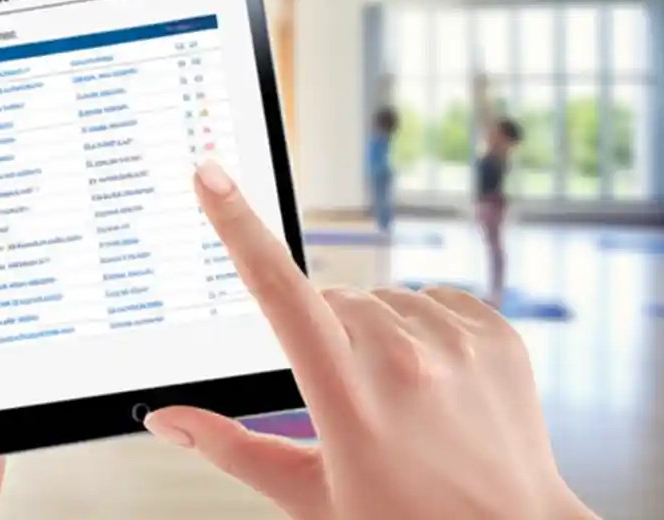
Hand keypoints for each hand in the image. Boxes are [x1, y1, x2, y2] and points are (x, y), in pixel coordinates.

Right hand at [143, 160, 595, 519]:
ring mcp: (456, 344)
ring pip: (383, 299)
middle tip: (350, 397)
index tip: (212, 177)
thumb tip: (166, 419)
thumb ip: (231, 448)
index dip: (237, 226)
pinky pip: (436, 299)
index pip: (275, 290)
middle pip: (331, 298)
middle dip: (325, 332)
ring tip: (401, 398)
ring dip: (377, 331)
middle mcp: (402, 359)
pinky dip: (426, 328)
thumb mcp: (309, 495)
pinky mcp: (497, 335)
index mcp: (344, 394)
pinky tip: (435, 380)